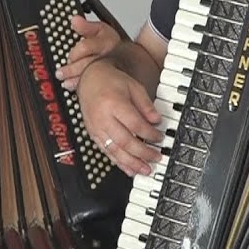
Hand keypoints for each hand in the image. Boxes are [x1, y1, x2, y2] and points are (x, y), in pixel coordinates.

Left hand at [56, 15, 124, 91]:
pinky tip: (76, 89)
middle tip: (60, 73)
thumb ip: (86, 26)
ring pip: (91, 77)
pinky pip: (96, 87)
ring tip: (66, 83)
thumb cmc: (112, 45)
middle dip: (72, 69)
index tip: (69, 58)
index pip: (86, 47)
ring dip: (76, 81)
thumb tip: (74, 21)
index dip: (74, 53)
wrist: (133, 59)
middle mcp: (107, 56)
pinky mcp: (108, 80)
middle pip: (87, 64)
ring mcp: (109, 70)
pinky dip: (83, 89)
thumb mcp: (101, 30)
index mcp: (105, 42)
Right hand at [76, 59, 163, 175]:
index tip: (160, 137)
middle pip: (125, 141)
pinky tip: (129, 169)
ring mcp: (96, 128)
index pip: (136, 125)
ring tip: (145, 169)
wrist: (88, 78)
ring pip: (115, 151)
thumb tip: (157, 120)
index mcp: (114, 104)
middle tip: (156, 157)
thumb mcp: (133, 86)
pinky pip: (106, 152)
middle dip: (143, 152)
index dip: (150, 134)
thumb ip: (146, 104)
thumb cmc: (110, 81)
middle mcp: (103, 118)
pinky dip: (118, 163)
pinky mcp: (93, 135)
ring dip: (131, 163)